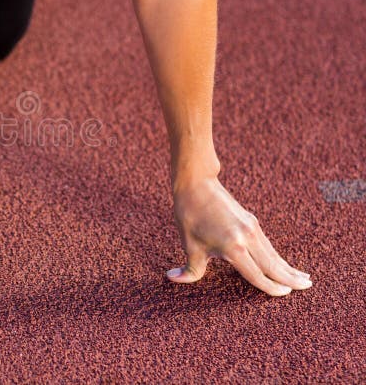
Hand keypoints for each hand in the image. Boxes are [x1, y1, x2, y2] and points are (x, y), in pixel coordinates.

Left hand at [168, 177, 310, 295]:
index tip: (285, 295)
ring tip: (303, 277)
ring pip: (273, 254)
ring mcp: (252, 228)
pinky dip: (276, 255)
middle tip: (307, 286)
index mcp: (234, 248)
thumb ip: (189, 268)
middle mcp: (248, 239)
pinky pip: (267, 244)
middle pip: (273, 265)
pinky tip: (281, 261)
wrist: (197, 185)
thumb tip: (172, 278)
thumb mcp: (189, 245)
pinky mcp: (251, 221)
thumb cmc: (190, 216)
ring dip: (287, 266)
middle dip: (290, 278)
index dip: (271, 288)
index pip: (257, 275)